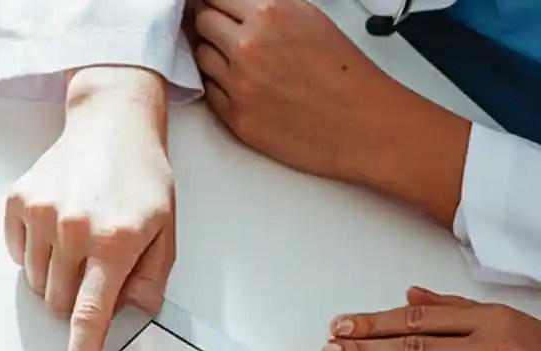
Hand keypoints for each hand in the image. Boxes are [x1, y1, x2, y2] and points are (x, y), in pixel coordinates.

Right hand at [6, 68, 175, 350]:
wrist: (111, 122)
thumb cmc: (142, 177)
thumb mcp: (166, 228)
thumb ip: (152, 276)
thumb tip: (133, 310)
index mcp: (116, 242)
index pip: (91, 318)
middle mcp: (74, 229)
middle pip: (59, 305)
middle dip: (76, 299)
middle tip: (97, 266)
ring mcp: (42, 214)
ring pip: (36, 283)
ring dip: (56, 276)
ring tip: (79, 239)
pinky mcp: (19, 201)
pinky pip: (18, 254)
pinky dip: (35, 252)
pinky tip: (57, 225)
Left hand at [193, 0, 407, 182]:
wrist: (362, 125)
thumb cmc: (345, 75)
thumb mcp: (309, 19)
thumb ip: (267, 10)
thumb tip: (236, 7)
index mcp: (271, 14)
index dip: (210, 1)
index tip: (208, 4)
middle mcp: (249, 46)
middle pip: (201, 23)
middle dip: (208, 24)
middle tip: (218, 31)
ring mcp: (238, 83)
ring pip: (201, 58)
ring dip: (213, 56)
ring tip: (237, 62)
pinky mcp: (235, 116)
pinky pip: (208, 92)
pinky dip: (218, 86)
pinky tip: (241, 86)